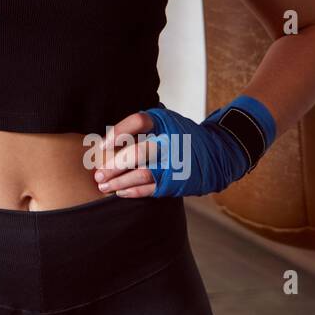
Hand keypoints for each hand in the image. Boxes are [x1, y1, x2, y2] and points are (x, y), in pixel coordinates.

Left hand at [91, 98, 271, 197]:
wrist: (216, 153)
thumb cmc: (181, 135)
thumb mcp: (166, 121)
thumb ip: (142, 127)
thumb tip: (108, 138)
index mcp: (165, 122)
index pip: (137, 122)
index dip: (117, 132)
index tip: (103, 144)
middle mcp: (170, 141)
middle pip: (136, 153)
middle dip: (113, 165)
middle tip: (98, 173)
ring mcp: (174, 163)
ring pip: (141, 174)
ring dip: (118, 182)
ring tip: (103, 186)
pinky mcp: (176, 181)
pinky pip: (150, 188)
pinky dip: (132, 191)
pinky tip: (120, 193)